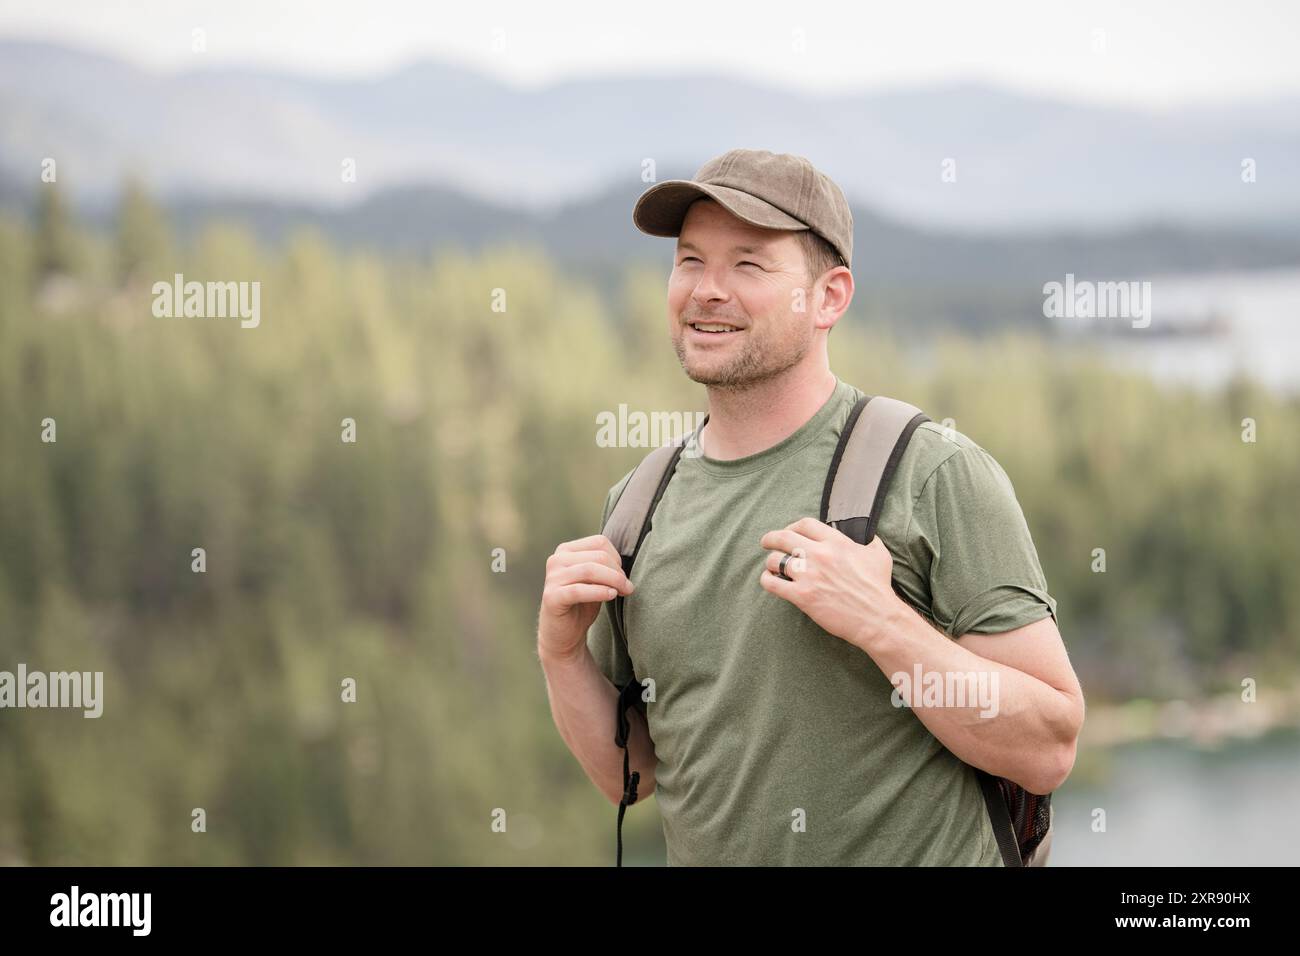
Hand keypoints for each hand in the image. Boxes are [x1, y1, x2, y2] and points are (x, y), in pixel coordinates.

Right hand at [538, 534, 633, 660]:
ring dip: (613, 581)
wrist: (563, 634)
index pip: (600, 542)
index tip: (623, 577)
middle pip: (598, 556)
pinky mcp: (552, 597)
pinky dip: (599, 592)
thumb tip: (628, 559)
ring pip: (589, 570)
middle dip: (618, 572)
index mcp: (566, 550)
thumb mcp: (595, 580)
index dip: (617, 559)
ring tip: (623, 592)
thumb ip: (605, 566)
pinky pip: (579, 590)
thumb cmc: (582, 604)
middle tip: (627, 588)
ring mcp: (552, 578)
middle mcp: (556, 560)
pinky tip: (611, 596)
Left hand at [759, 517, 901, 649]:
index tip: (788, 531)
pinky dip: (767, 580)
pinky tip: (770, 580)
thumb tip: (867, 535)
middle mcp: (820, 555)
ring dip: (771, 562)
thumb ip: (870, 541)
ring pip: (775, 560)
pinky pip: (772, 583)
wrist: (877, 617)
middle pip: (783, 537)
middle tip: (767, 542)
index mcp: (837, 542)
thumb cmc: (878, 587)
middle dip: (770, 538)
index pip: (805, 524)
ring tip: (773, 567)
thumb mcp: (879, 555)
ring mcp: (809, 575)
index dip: (792, 526)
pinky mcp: (802, 596)